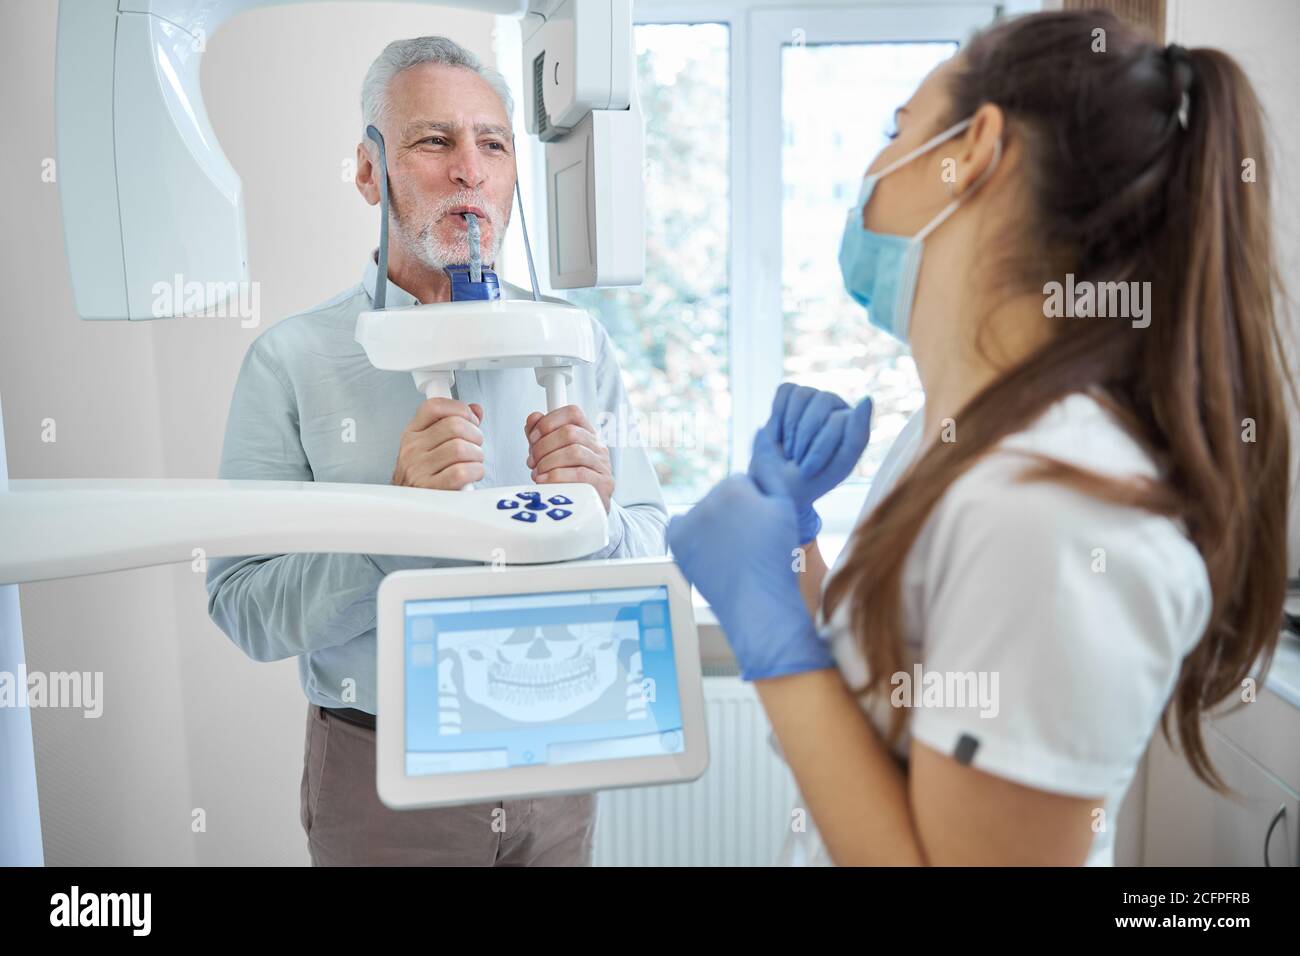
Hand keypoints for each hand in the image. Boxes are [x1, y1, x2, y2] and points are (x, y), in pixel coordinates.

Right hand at [391, 398, 484, 489]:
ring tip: (473, 461)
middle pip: (454, 425)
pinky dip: (475, 471)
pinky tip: (472, 474)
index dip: (460, 408)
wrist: (410, 507)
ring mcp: (418, 468)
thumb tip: (476, 410)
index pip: (434, 406)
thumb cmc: (425, 476)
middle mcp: (412, 448)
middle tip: (476, 444)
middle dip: (475, 434)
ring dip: (476, 455)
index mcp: (412, 433)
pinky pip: (461, 472)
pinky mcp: (430, 488)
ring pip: (460, 448)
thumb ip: (454, 423)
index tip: (471, 419)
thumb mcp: (433, 446)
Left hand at [525, 405, 613, 511]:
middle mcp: (597, 447)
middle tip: (533, 460)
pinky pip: (580, 474)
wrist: (586, 508)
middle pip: (570, 432)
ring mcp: (603, 465)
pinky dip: (557, 477)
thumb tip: (533, 418)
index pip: (573, 413)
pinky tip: (545, 481)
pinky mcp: (603, 484)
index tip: (533, 437)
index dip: (549, 421)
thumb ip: (541, 435)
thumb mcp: (551, 454)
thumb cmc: (568, 481)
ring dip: (549, 462)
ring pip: (575, 451)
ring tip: (538, 473)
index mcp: (586, 434)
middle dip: (543, 446)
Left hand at [667, 474, 831, 681]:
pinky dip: (691, 536)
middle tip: (748, 544)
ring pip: (702, 513)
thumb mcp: (784, 508)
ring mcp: (688, 522)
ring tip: (732, 553)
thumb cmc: (776, 557)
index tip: (761, 529)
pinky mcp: (675, 542)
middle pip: (720, 498)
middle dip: (733, 514)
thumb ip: (770, 468)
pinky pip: (680, 528)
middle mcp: (706, 499)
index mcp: (734, 487)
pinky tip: (709, 552)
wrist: (757, 603)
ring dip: (713, 525)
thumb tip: (759, 433)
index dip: (756, 506)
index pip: (742, 484)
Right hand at [748, 384, 872, 541]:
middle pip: (823, 401)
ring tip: (788, 449)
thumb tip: (867, 399)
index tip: (807, 471)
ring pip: (803, 394)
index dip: (818, 448)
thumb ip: (857, 436)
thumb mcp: (837, 466)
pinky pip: (785, 391)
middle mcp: (835, 405)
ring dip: (790, 427)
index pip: (838, 420)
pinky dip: (777, 416)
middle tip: (796, 460)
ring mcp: (812, 398)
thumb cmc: (809, 480)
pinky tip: (777, 436)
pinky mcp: (790, 395)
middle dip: (804, 436)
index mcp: (853, 422)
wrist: (773, 484)